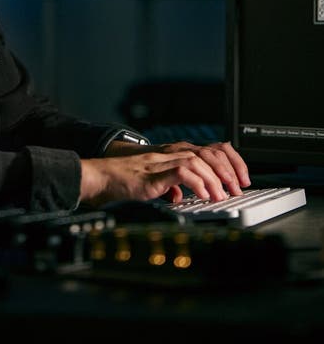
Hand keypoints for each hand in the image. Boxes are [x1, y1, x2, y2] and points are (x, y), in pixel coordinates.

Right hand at [82, 140, 249, 207]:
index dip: (231, 161)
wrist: (100, 177)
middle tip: (238, 189)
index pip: (211, 148)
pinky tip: (203, 196)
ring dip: (215, 178)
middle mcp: (171, 153)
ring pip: (198, 160)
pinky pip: (181, 172)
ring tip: (222, 195)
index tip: (242, 178)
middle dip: (229, 170)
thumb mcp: (154, 181)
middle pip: (209, 152)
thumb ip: (169, 184)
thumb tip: (179, 195)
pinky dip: (196, 183)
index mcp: (174, 154)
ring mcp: (162, 162)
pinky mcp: (152, 174)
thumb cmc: (124, 180)